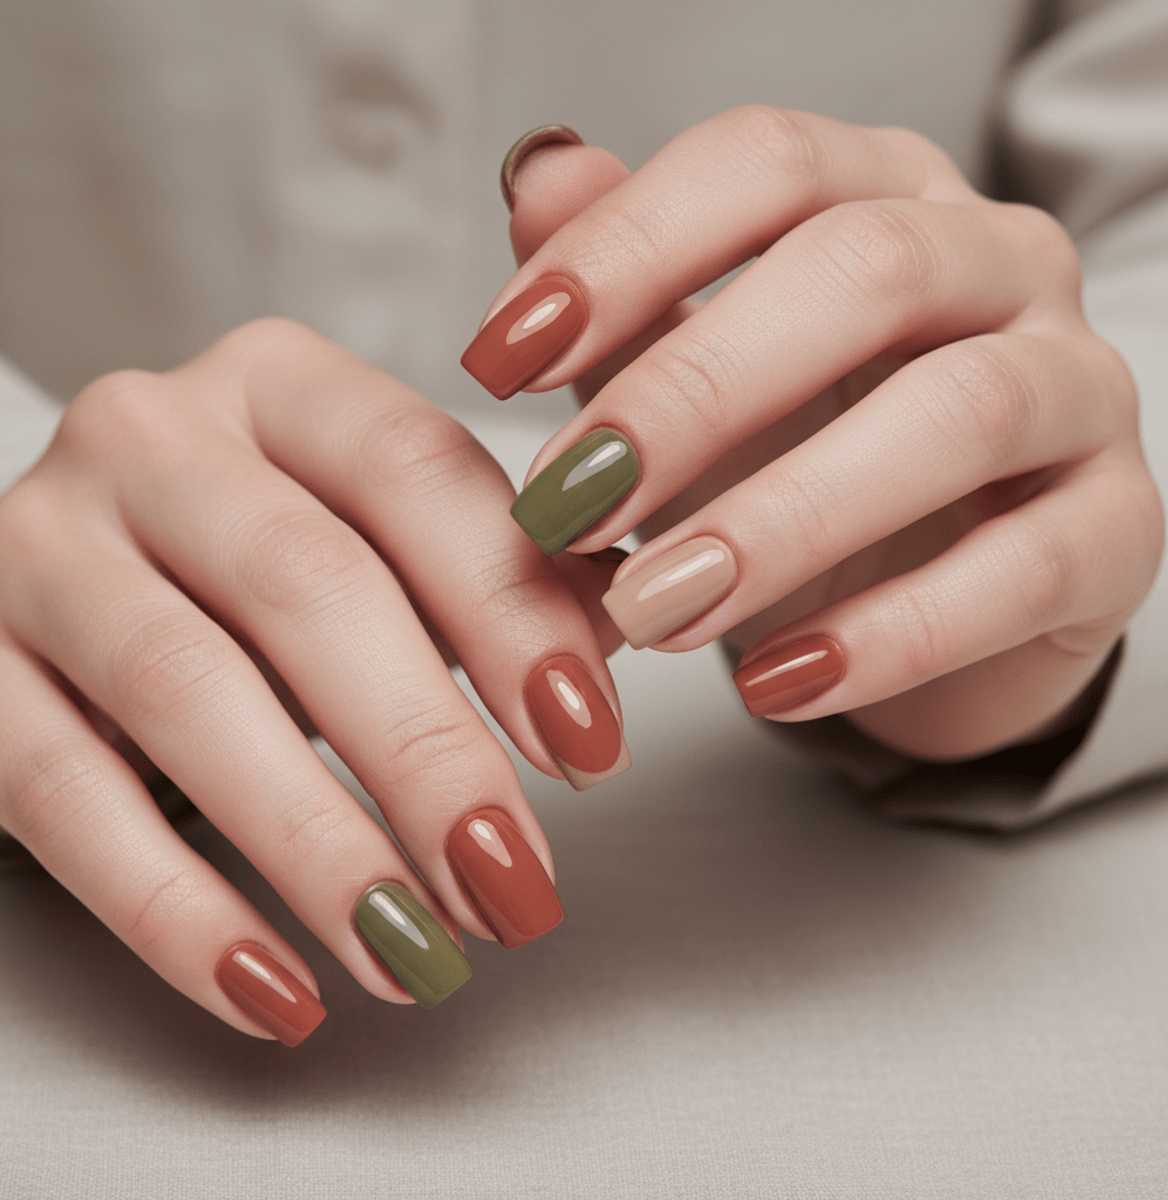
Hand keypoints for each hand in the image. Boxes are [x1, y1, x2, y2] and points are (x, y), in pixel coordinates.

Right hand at [0, 319, 627, 1042]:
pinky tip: (272, 986)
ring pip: (188, 692)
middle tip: (510, 883)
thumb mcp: (384, 541)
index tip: (589, 748)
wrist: (72, 595)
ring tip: (412, 950)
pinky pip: (65, 797)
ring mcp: (39, 542)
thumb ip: (506, 574)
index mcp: (285, 383)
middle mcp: (152, 434)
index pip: (417, 471)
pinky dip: (176, 909)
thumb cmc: (262, 573)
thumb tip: (623, 641)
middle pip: (310, 586)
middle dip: (425, 753)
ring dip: (316, 842)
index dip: (513, 613)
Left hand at [464, 109, 1162, 760]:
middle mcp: (999, 266)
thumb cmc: (808, 452)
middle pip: (865, 271)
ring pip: (959, 415)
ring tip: (653, 606)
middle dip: (692, 391)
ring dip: (782, 519)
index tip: (500, 358)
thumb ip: (630, 283)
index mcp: (887, 197)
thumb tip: (535, 181)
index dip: (626, 247)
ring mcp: (1078, 391)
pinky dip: (887, 636)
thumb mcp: (703, 367)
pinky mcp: (1115, 530)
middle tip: (567, 501)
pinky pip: (1022, 570)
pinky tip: (773, 684)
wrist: (941, 581)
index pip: (766, 164)